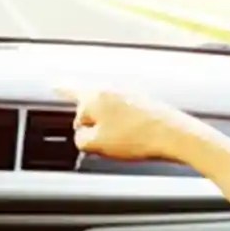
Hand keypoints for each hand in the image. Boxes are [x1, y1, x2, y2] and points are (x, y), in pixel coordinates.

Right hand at [58, 87, 204, 161]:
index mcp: (94, 97)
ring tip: (115, 142)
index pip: (69, 91)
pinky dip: (122, 126)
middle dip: (87, 118)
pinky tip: (130, 139)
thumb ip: (81, 139)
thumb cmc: (137, 138)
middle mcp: (111, 90)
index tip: (53, 85)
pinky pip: (124, 113)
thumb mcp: (96, 145)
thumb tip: (84, 135)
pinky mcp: (145, 104)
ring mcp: (130, 94)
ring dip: (106, 124)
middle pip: (89, 102)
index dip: (60, 90)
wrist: (176, 136)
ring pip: (108, 109)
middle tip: (88, 133)